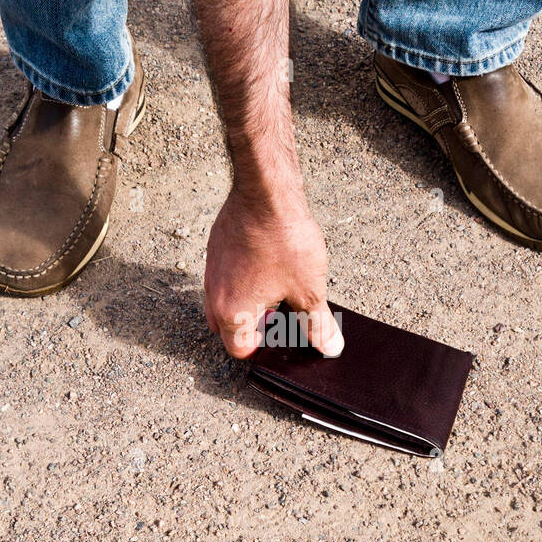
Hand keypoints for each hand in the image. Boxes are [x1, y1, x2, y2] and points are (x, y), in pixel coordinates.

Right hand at [204, 186, 343, 359]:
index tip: (282, 338)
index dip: (263, 349)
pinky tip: (269, 264)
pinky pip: (226, 275)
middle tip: (281, 316)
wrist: (266, 192)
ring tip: (278, 289)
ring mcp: (212, 269)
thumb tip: (328, 347)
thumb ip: (316, 325)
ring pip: (226, 300)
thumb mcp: (308, 290)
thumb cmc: (283, 241)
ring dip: (248, 302)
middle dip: (253, 327)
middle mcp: (215, 294)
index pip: (239, 348)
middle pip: (228, 327)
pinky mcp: (217, 247)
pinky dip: (243, 279)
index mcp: (232, 312)